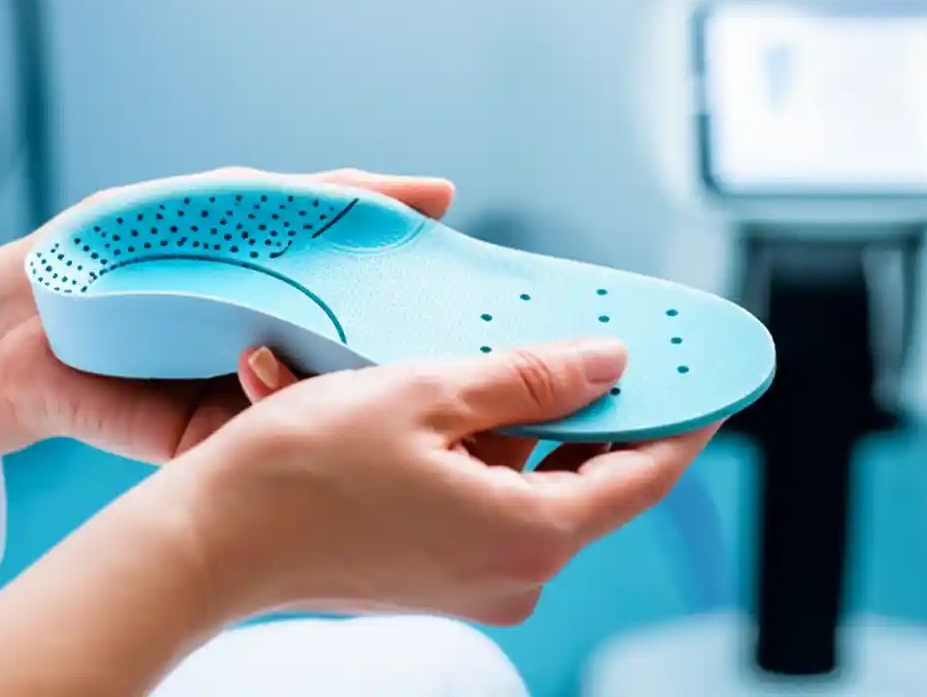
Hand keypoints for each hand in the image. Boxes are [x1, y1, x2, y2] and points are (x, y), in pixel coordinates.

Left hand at [0, 167, 454, 490]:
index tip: (498, 311)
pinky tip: (295, 381)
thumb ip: (338, 198)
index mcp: (309, 302)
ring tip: (385, 365)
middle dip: (418, 363)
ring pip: (334, 409)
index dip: (446, 313)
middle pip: (377, 368)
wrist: (17, 325)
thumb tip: (443, 193)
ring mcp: (259, 408)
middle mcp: (295, 360)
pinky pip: (273, 433)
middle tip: (466, 357)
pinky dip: (288, 410)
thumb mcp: (242, 202)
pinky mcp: (220, 445)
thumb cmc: (122, 249)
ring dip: (359, 389)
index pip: (397, 311)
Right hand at [148, 339, 719, 625]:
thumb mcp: (430, 395)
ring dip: (544, 427)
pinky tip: (476, 401)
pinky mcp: (441, 571)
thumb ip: (532, 379)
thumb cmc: (303, 471)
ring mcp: (477, 579)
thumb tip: (606, 363)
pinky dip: (499, 452)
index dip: (685, 421)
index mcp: (530, 535)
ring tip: (532, 359)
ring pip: (541, 488)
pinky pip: (497, 502)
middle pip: (595, 482)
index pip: (644, 475)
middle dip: (609, 413)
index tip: (714, 382)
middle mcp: (516, 573)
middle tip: (621, 348)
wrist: (212, 542)